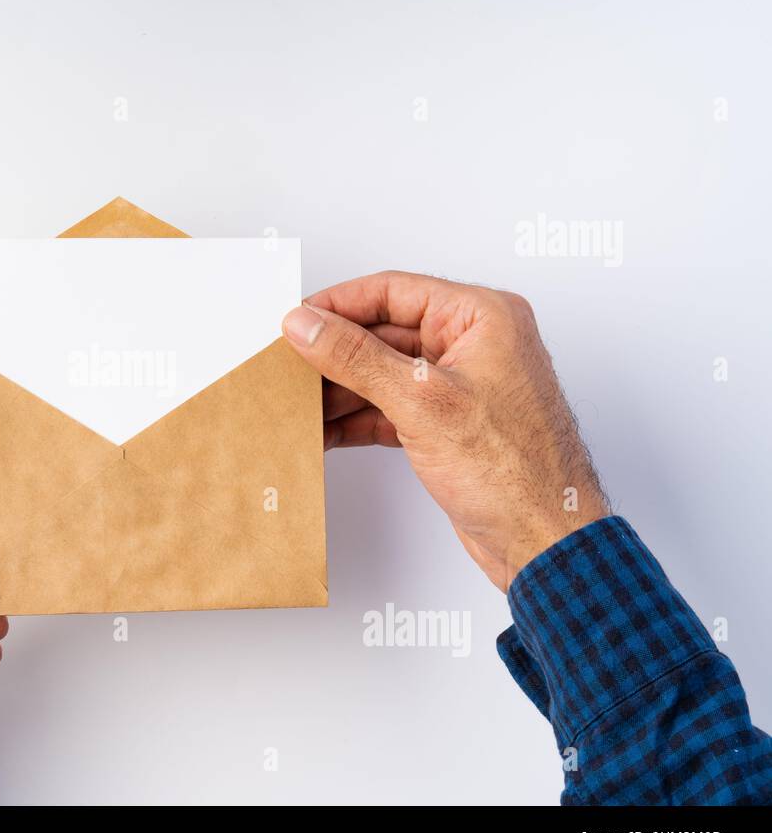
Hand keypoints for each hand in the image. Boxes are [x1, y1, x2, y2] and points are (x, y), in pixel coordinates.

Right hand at [282, 271, 609, 591]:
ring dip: (340, 389)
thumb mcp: (421, 402)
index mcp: (483, 317)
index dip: (338, 304)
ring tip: (298, 401)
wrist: (545, 541)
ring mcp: (461, 386)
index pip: (394, 291)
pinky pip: (390, 407)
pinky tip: (324, 429)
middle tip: (287, 364)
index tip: (295, 320)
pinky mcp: (448, 424)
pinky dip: (357, 418)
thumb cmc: (515, 472)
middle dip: (334, 352)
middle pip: (384, 331)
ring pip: (383, 372)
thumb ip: (356, 358)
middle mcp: (475, 344)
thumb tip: (307, 325)